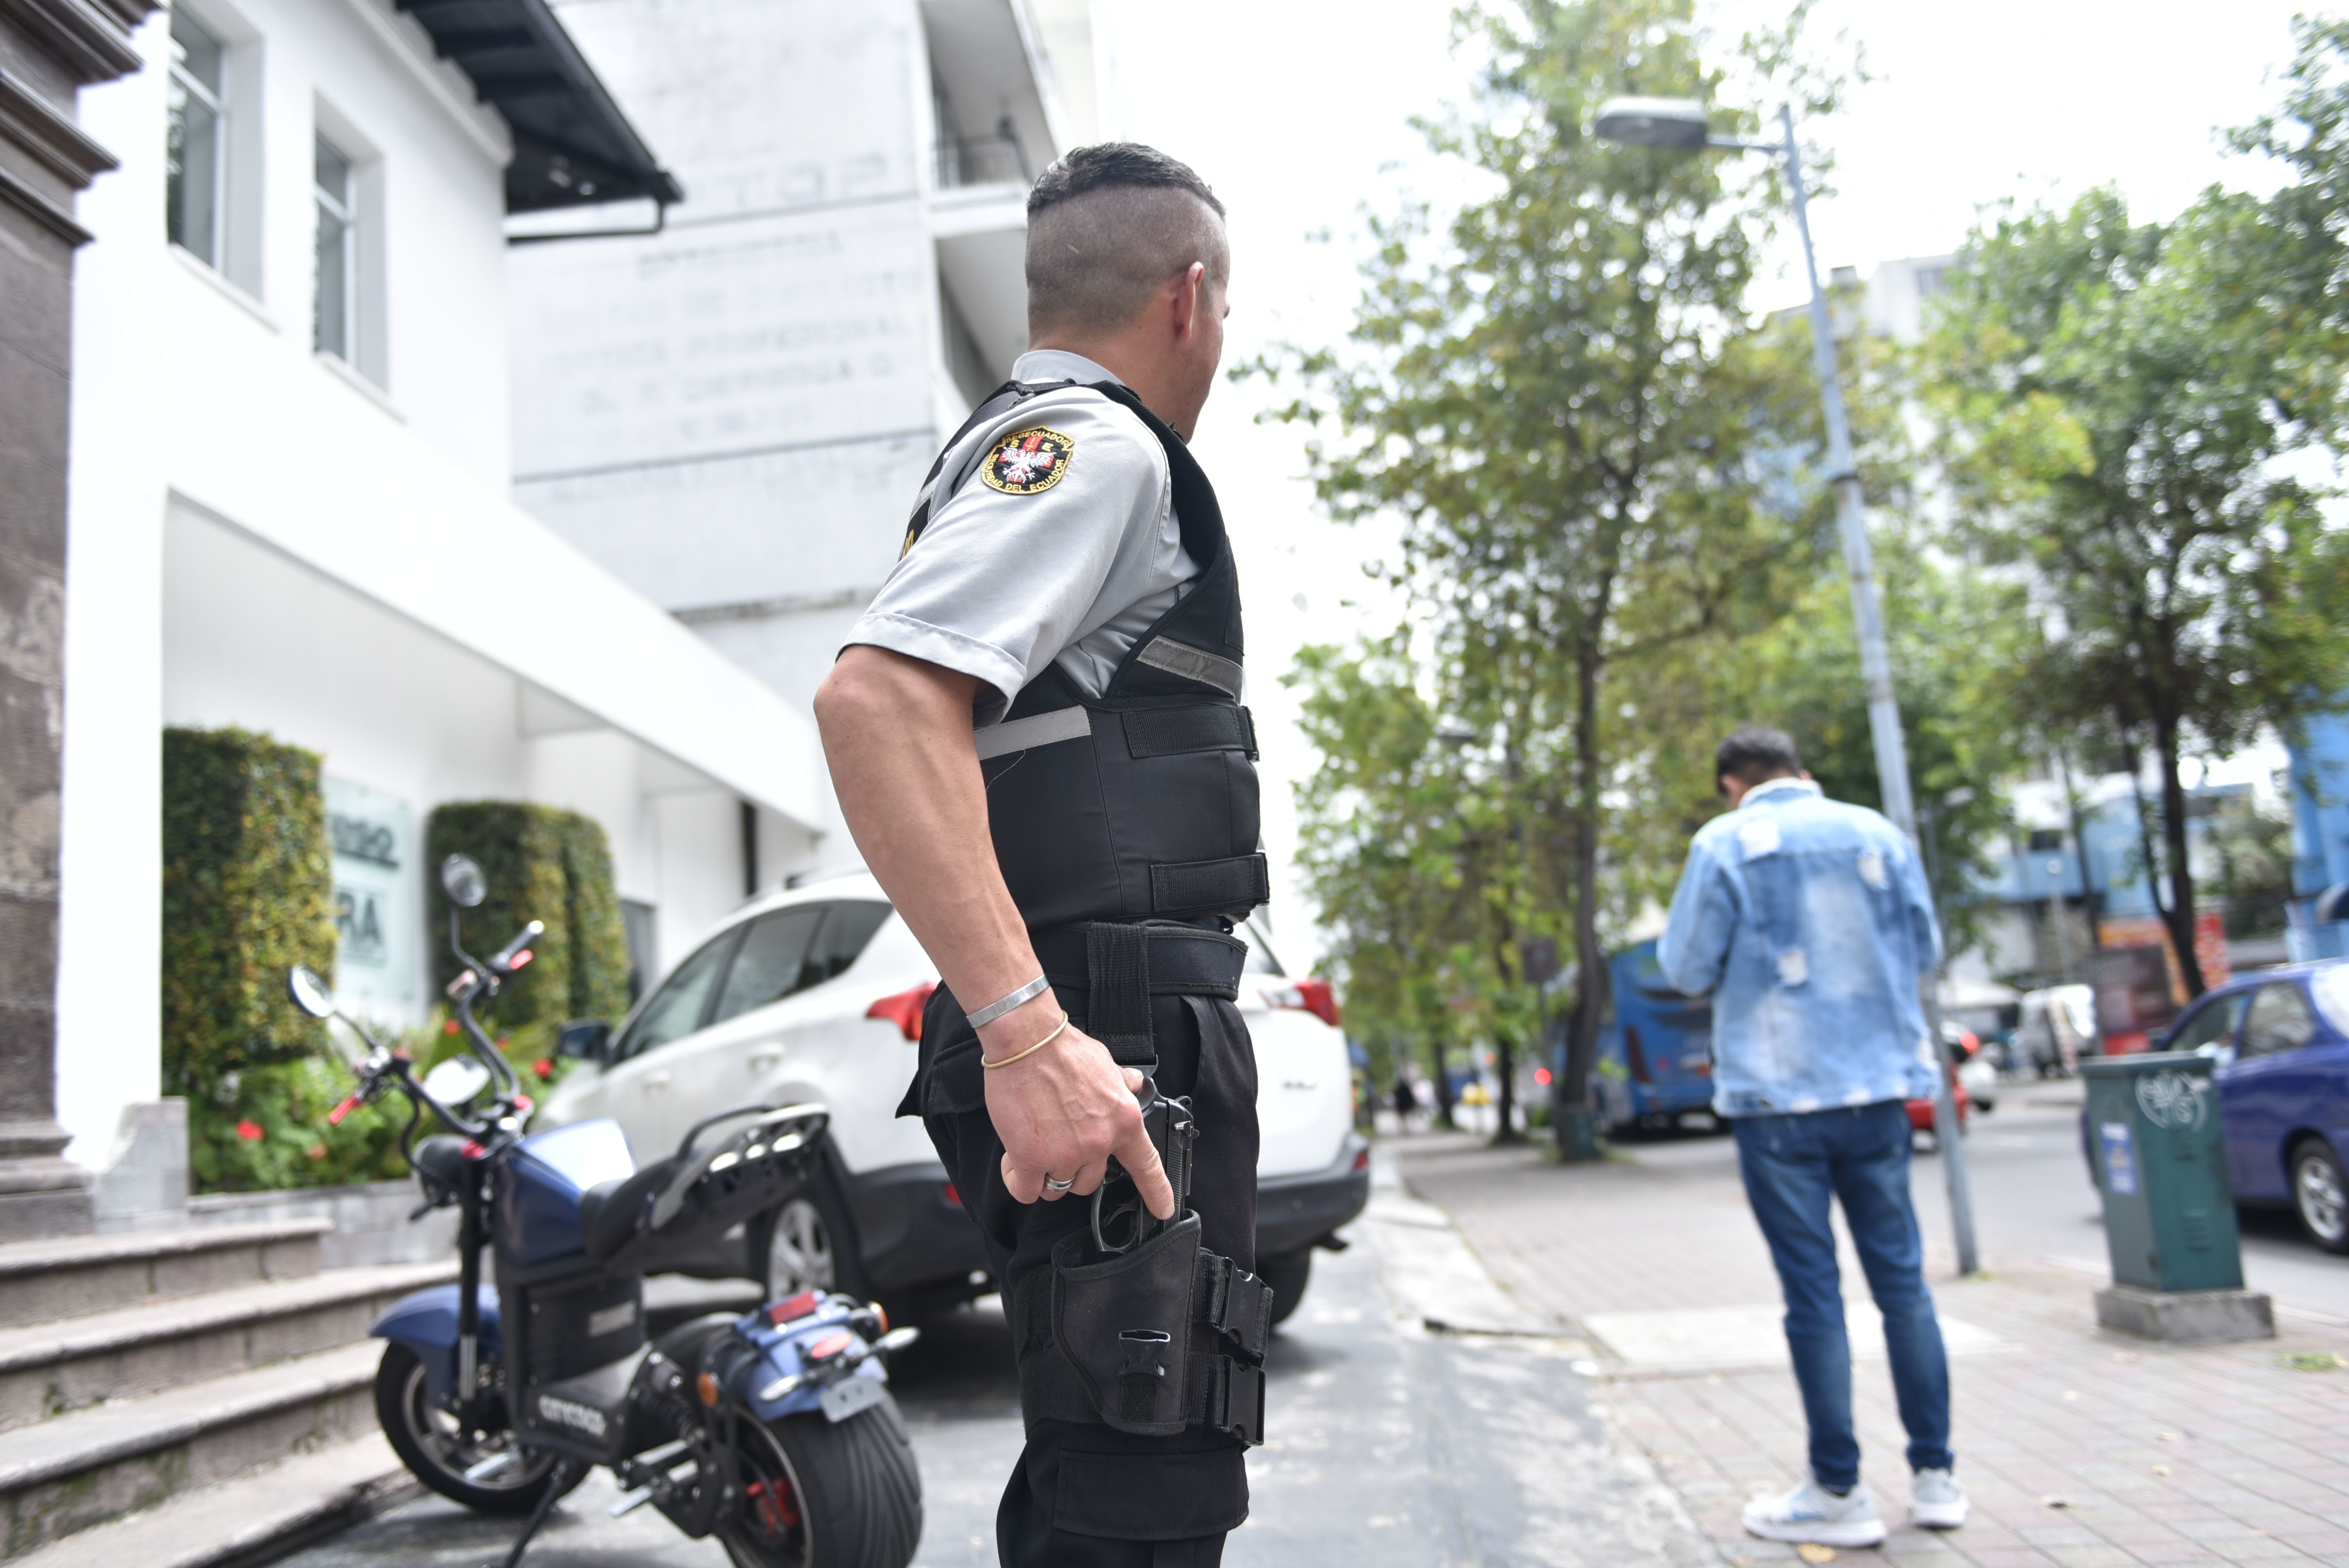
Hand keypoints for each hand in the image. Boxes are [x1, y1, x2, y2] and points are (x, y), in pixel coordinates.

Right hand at [984, 1002, 1174, 1219]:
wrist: (1027, 1041)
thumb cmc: (1063, 1050)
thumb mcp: (1107, 1065)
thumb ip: (1122, 1084)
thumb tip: (1134, 1084)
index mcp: (1123, 1121)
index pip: (1147, 1166)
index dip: (1157, 1192)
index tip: (1163, 1210)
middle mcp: (1098, 1143)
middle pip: (1089, 1182)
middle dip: (1073, 1169)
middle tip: (1056, 1145)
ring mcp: (1065, 1154)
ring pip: (1057, 1188)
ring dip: (1045, 1174)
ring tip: (1034, 1147)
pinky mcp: (1031, 1159)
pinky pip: (1027, 1190)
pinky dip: (1019, 1181)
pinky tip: (1015, 1163)